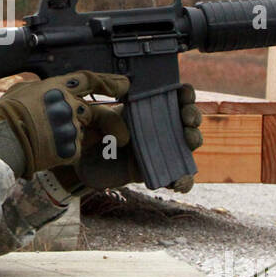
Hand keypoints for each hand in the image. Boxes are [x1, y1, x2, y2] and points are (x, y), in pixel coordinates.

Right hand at [0, 71, 129, 176]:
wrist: (3, 143)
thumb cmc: (7, 115)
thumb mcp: (22, 89)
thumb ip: (42, 87)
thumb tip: (46, 86)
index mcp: (57, 87)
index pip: (91, 80)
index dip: (110, 82)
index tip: (124, 85)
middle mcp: (69, 106)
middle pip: (99, 111)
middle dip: (110, 119)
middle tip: (119, 128)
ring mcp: (72, 128)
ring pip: (87, 132)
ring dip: (78, 136)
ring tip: (59, 141)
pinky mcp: (72, 150)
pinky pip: (77, 148)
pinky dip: (68, 149)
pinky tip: (51, 150)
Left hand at [63, 84, 203, 191]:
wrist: (81, 162)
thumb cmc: (90, 133)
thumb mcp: (97, 119)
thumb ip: (110, 116)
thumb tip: (125, 120)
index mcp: (148, 107)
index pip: (175, 97)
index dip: (185, 94)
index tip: (183, 94)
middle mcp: (159, 127)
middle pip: (188, 118)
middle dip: (193, 116)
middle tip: (186, 119)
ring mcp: (160, 149)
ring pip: (188, 145)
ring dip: (194, 140)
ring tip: (187, 141)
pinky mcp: (157, 172)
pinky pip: (177, 177)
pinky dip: (183, 181)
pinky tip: (177, 182)